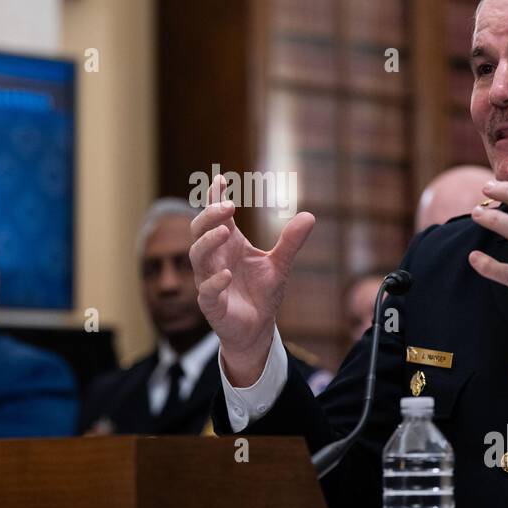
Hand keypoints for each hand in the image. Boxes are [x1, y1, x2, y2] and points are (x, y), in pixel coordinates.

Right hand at [189, 175, 314, 386]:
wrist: (257, 329)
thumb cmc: (262, 293)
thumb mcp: (279, 264)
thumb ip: (290, 242)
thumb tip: (310, 216)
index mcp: (228, 245)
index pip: (216, 217)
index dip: (215, 197)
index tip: (220, 178)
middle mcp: (214, 259)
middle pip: (199, 231)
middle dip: (209, 216)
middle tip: (227, 206)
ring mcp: (208, 280)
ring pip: (197, 256)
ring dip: (208, 242)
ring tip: (225, 230)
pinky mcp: (211, 304)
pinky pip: (207, 291)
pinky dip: (215, 281)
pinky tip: (228, 275)